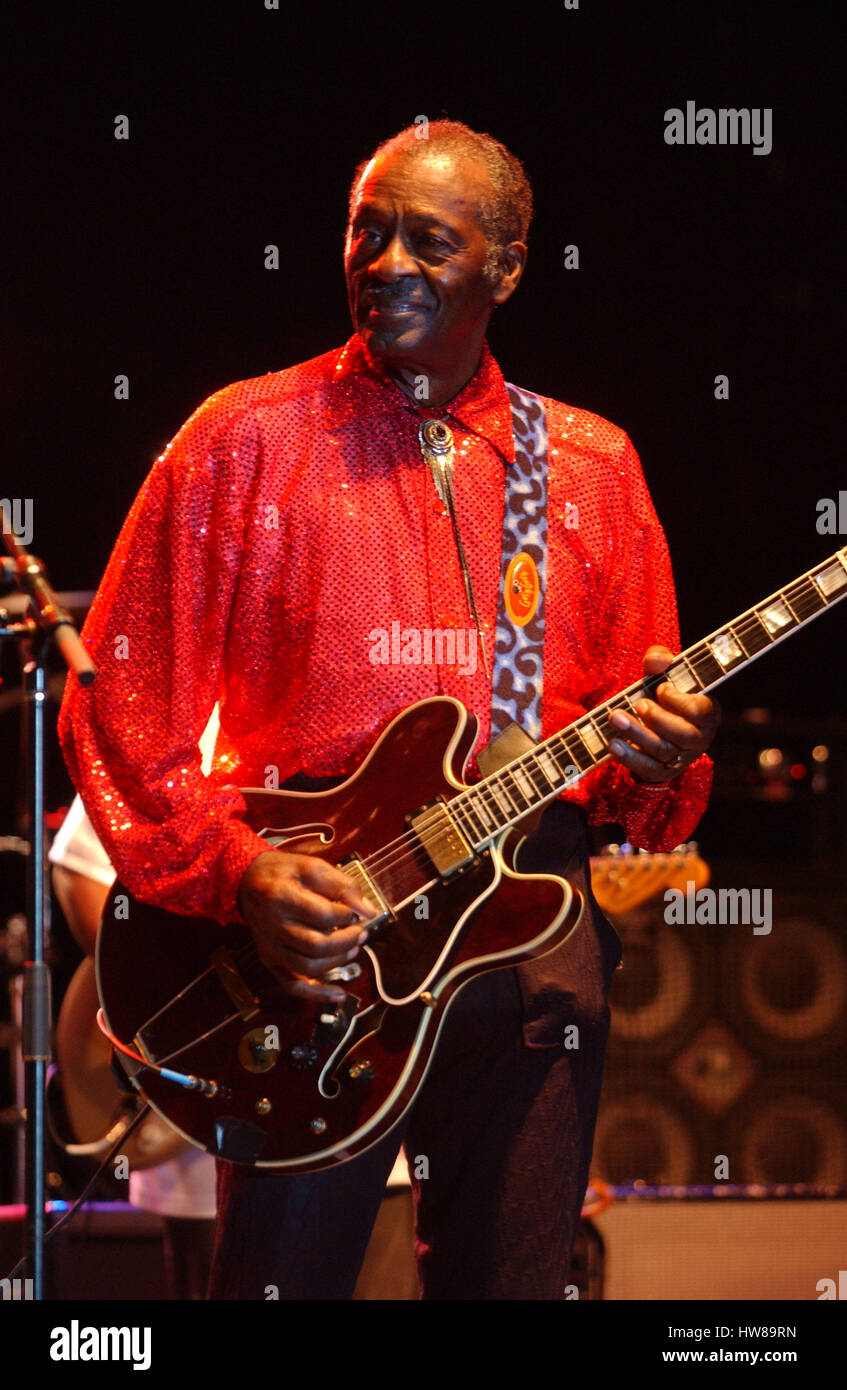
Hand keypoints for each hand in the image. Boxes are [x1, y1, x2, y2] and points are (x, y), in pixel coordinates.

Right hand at [237, 850, 378, 1002]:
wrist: (248, 882)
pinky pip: (293, 985)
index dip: (347, 915)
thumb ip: (342, 885)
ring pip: (308, 967)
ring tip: (352, 950)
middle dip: (347, 941)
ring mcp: (270, 947)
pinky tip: (339, 993)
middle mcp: (273, 926)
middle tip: (361, 932)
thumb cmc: (282, 872)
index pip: (323, 915)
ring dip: (337, 962)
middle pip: (317, 945)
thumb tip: (367, 910)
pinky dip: (317, 994)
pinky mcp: (270, 960)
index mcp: (281, 897)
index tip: (356, 911)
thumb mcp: (312, 866)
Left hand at [607, 645, 719, 784]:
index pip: (700, 711)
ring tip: (615, 718)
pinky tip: (614, 744)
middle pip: (683, 735)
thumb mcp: (664, 673)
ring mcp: (682, 758)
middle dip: (657, 718)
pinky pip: (649, 769)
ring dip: (638, 735)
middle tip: (638, 704)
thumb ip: (660, 660)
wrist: (658, 725)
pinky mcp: (663, 772)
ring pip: (664, 751)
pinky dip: (630, 757)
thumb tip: (656, 661)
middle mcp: (699, 739)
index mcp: (707, 713)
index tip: (660, 688)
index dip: (679, 701)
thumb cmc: (664, 694)